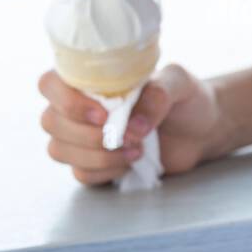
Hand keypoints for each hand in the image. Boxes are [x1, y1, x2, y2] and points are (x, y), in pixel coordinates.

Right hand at [37, 62, 229, 186]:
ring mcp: (83, 137)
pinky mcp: (95, 164)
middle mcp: (79, 106)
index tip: (103, 115)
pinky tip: (130, 163)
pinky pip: (80, 173)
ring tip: (136, 150)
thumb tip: (134, 124)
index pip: (49, 84)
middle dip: (87, 134)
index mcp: (90, 78)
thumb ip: (158, 94)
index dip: (66, 102)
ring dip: (95, 155)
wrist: (202, 129)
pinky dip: (103, 171)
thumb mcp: (179, 84)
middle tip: (129, 136)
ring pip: (59, 150)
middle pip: (51, 122)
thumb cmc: (186, 97)